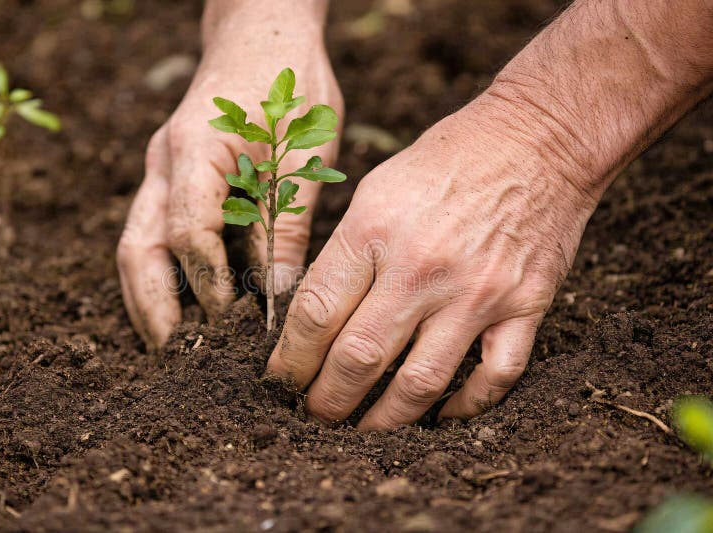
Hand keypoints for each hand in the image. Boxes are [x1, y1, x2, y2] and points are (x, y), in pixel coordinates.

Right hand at [117, 3, 341, 348]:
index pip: (186, 232)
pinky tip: (185, 302)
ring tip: (170, 344)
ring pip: (136, 243)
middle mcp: (165, 164)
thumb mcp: (301, 154)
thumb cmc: (289, 84)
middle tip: (175, 355)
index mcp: (195, 151)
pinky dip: (164, 272)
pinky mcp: (175, 177)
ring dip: (149, 296)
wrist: (265, 33)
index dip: (205, 283)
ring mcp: (162, 170)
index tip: (230, 324)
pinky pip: (154, 232)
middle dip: (152, 306)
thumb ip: (285, 223)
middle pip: (137, 246)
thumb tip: (276, 294)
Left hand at [266, 95, 599, 429]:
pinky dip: (466, 407)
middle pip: (358, 359)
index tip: (281, 379)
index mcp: (374, 231)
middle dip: (325, 402)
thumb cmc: (449, 159)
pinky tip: (441, 415)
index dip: (290, 360)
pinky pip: (493, 377)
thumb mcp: (376, 189)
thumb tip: (316, 317)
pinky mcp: (524, 305)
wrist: (539, 138)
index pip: (314, 314)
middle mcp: (422, 267)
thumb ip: (346, 255)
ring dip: (384, 420)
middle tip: (313, 417)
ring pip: (420, 384)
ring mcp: (476, 292)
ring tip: (362, 432)